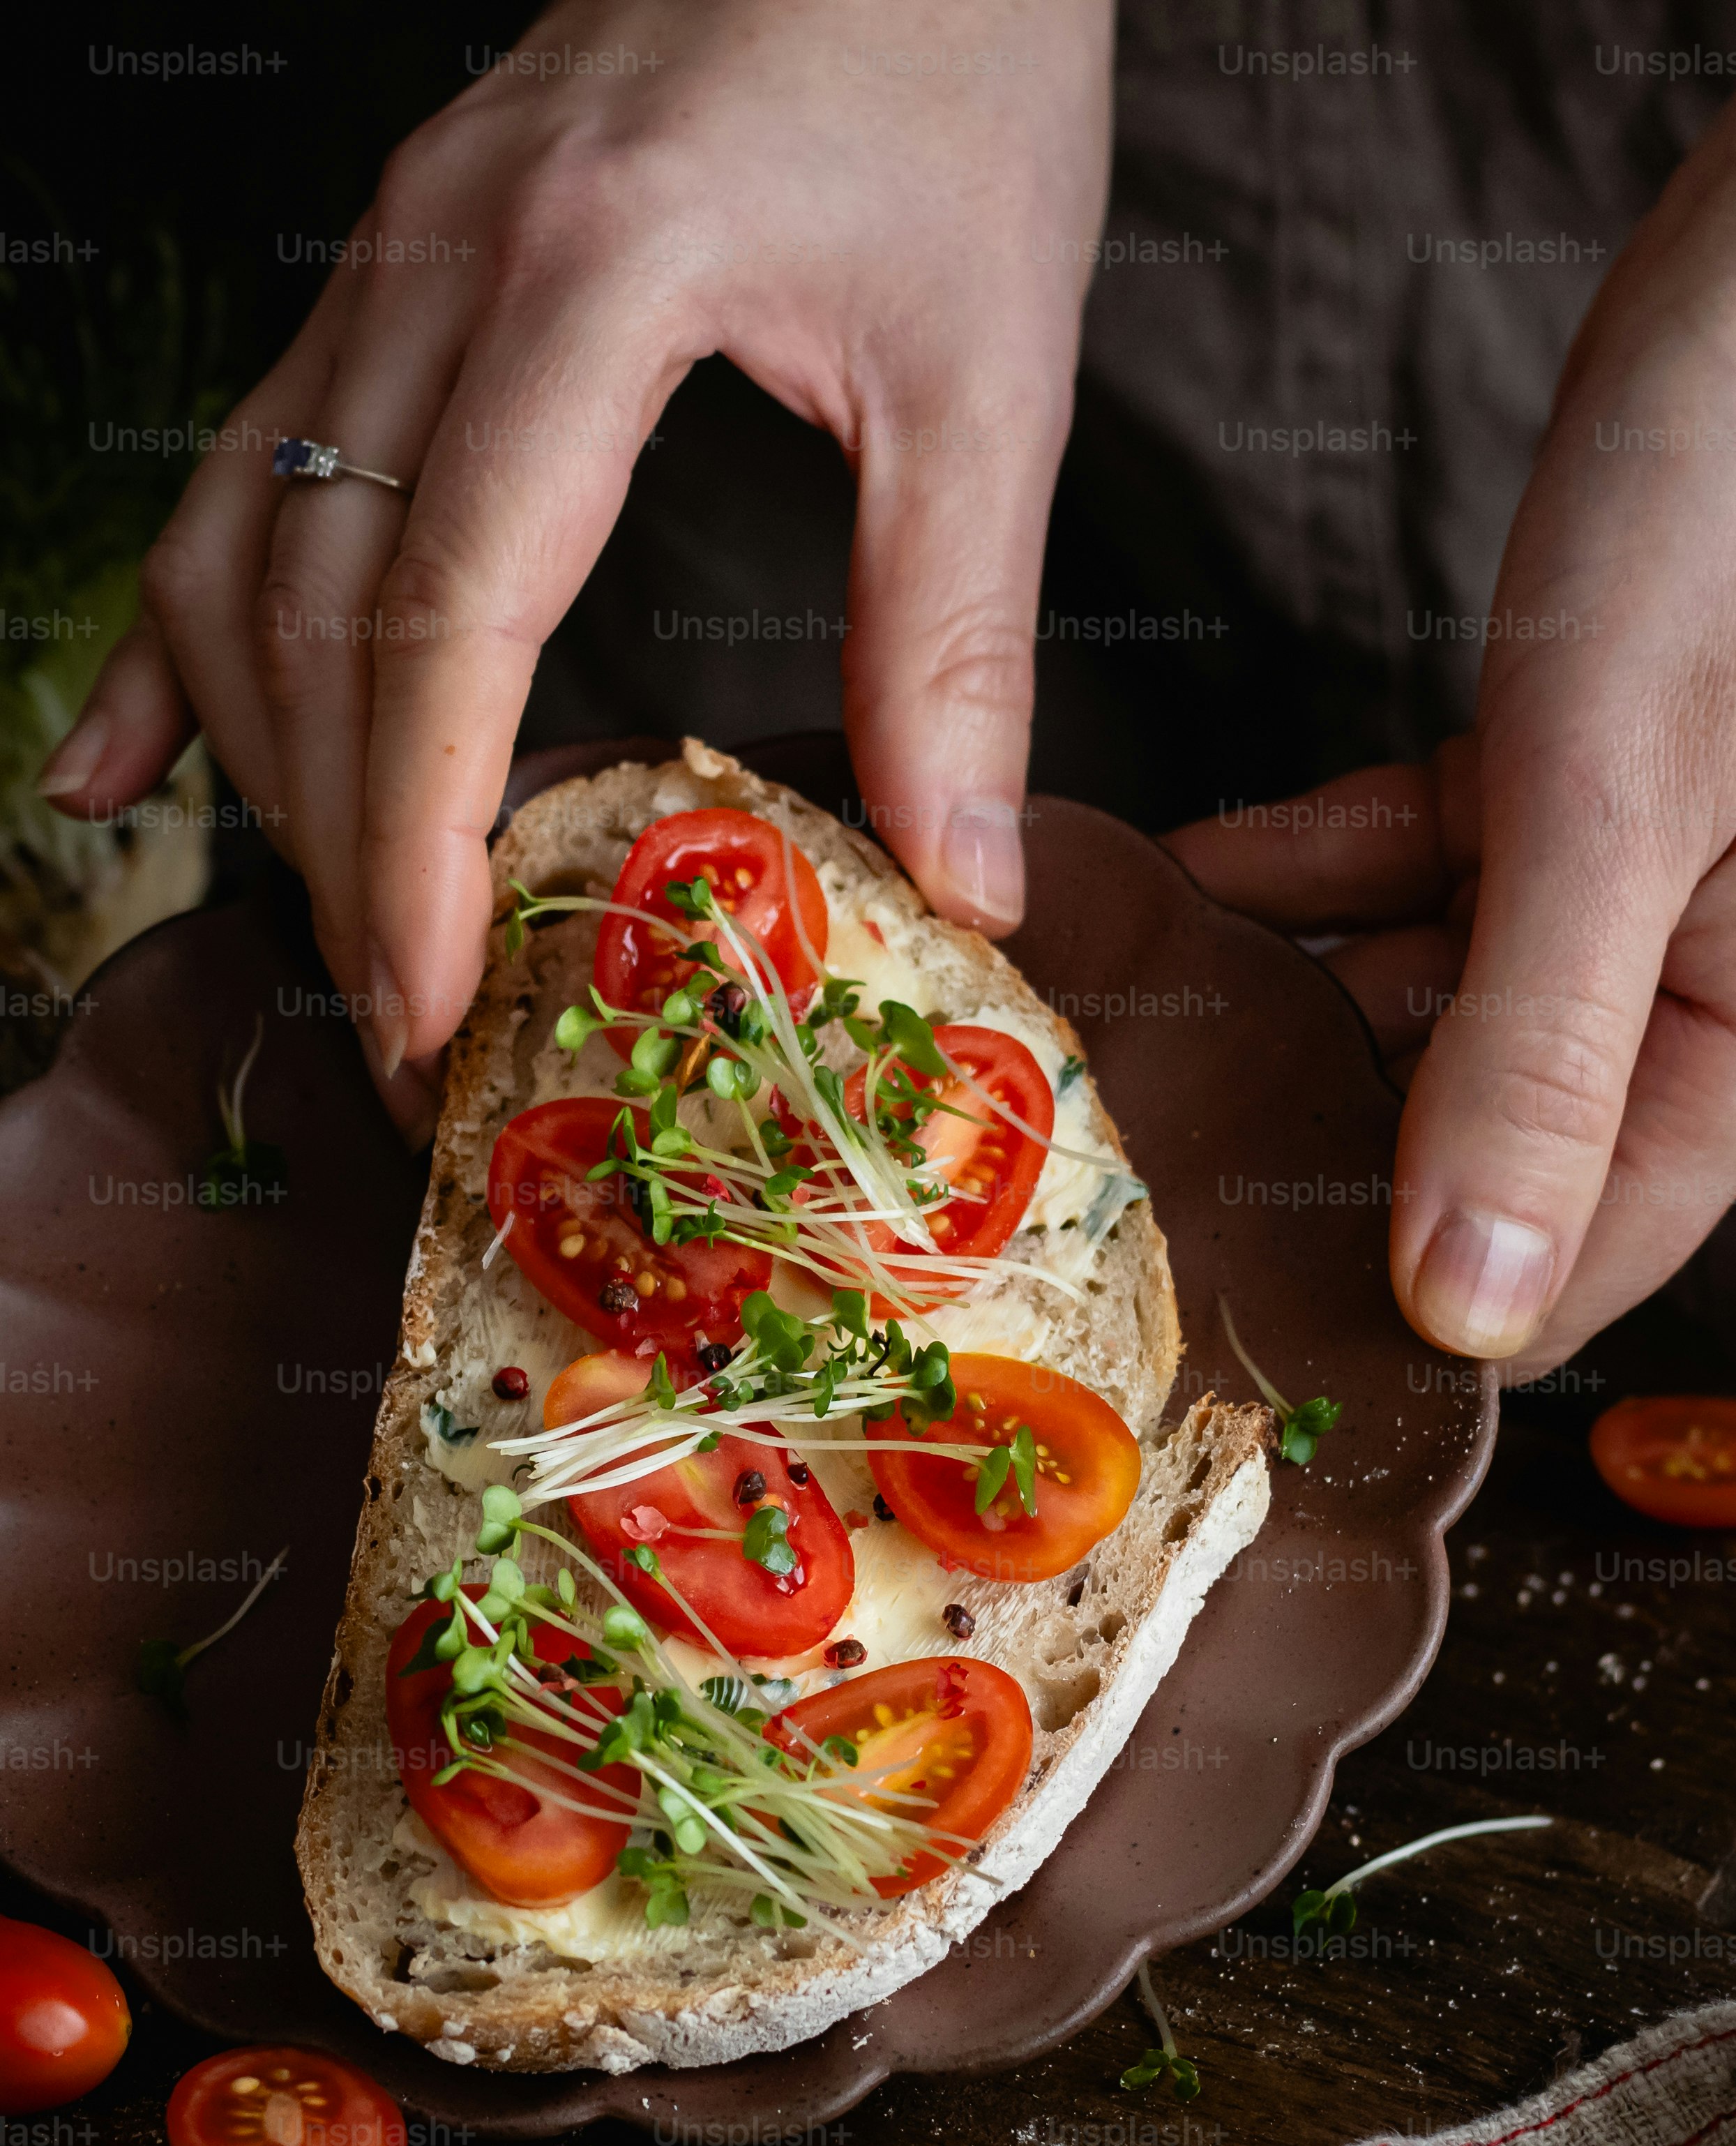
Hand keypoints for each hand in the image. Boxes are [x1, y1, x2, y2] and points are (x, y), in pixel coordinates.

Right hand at [36, 2, 1111, 1136]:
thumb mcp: (993, 361)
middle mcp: (438, 261)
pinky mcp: (387, 267)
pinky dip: (174, 634)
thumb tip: (961, 876)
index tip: (426, 1000)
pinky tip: (129, 763)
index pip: (445, 618)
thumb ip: (956, 628)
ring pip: (242, 544)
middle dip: (337, 845)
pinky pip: (231, 464)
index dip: (413, 840)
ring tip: (328, 923)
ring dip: (264, 758)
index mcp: (588, 281)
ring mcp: (387, 256)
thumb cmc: (953, 68)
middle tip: (405, 1024)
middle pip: (313, 607)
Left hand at [1169, 110, 1735, 1377]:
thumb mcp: (1622, 809)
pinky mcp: (1562, 771)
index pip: (1590, 1237)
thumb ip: (1536, 1060)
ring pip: (1432, 986)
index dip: (1430, 1290)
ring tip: (1140, 1009)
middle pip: (1491, 1119)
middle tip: (1156, 1160)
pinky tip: (1199, 868)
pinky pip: (1418, 858)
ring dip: (1292, 983)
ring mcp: (1625, 870)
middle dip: (1329, 1123)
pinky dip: (1313, 861)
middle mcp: (1697, 967)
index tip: (1264, 1319)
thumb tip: (1472, 1303)